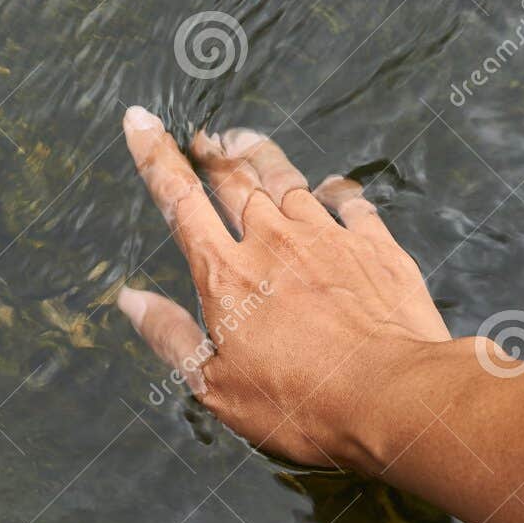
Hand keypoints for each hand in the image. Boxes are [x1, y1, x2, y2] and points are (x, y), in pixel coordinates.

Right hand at [116, 105, 454, 469]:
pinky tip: (331, 188)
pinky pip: (350, 202)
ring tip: (248, 144)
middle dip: (212, 150)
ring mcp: (327, 238)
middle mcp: (272, 241)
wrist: (393, 397)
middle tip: (203, 138)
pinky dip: (335, 191)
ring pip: (288, 180)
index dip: (154, 154)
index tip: (139, 120)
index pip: (178, 198)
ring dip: (263, 158)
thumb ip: (170, 336)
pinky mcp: (375, 247)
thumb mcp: (215, 386)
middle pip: (234, 177)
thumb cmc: (299, 402)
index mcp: (225, 273)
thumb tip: (130, 299)